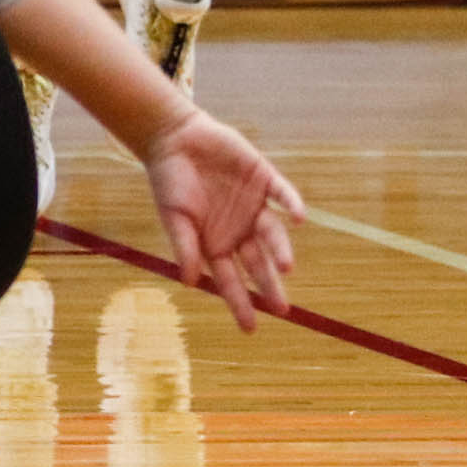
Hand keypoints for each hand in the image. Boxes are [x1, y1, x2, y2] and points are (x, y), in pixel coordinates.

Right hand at [138, 107, 304, 333]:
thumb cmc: (169, 180)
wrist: (175, 138)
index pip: (231, 280)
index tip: (250, 328)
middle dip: (269, 286)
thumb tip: (189, 282)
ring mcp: (254, 206)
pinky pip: (282, 195)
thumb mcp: (173, 217)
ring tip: (285, 267)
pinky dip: (291, 205)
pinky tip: (297, 219)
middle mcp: (239, 230)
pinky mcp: (263, 179)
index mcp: (216, 243)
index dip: (240, 303)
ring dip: (280, 250)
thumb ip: (184, 247)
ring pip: (273, 234)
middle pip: (258, 263)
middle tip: (281, 309)